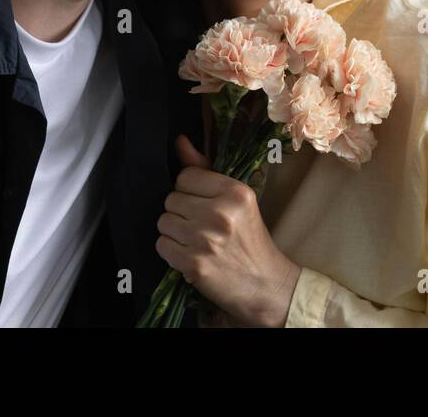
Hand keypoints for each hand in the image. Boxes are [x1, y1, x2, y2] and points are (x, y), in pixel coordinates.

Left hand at [155, 135, 300, 327]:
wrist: (265, 284)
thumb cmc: (250, 239)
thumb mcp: (237, 200)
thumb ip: (205, 170)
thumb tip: (179, 141)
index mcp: (235, 192)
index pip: (185, 177)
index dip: (190, 191)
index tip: (202, 204)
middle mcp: (220, 213)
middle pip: (171, 199)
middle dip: (181, 213)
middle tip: (201, 226)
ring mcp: (205, 239)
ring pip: (163, 222)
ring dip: (174, 232)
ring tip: (195, 240)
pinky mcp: (193, 263)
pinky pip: (162, 245)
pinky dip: (172, 251)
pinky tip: (190, 255)